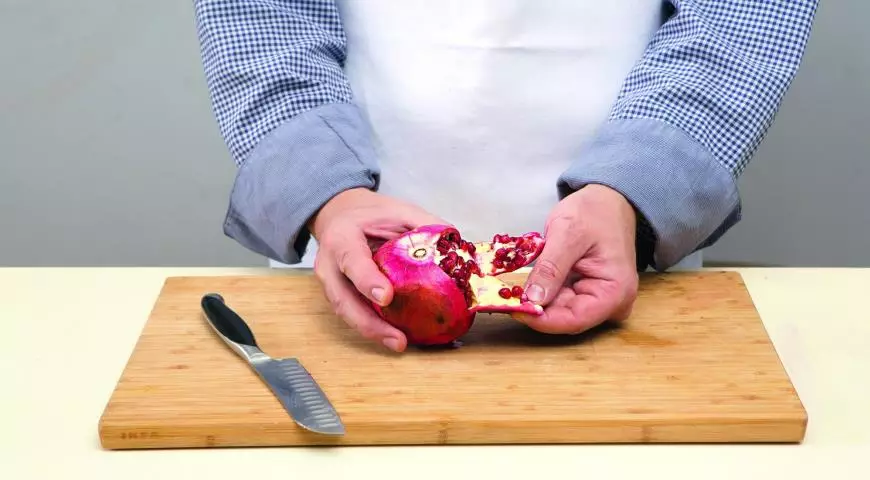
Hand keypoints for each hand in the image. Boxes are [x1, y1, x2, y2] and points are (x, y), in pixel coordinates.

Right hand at [308, 188, 448, 351]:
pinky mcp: (338, 296)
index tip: (386, 297)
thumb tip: (457, 246)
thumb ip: (423, 225)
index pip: (352, 260)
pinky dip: (372, 327)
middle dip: (369, 323)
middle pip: (342, 299)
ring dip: (372, 332)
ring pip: (346, 313)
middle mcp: (330, 264)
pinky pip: (353, 314)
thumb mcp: (396, 210)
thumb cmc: (368, 215)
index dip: (367, 280)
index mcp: (342, 238)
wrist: (338, 216)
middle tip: (397, 339)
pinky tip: (393, 336)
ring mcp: (330, 284)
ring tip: (398, 343)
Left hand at [517, 184, 639, 333]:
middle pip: (566, 318)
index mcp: (615, 292)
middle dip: (536, 309)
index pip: (574, 320)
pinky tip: (528, 283)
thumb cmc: (595, 212)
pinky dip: (543, 292)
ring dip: (537, 300)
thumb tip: (532, 299)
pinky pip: (562, 300)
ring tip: (514, 288)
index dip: (541, 320)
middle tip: (506, 297)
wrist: (608, 200)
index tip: (513, 309)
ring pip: (561, 311)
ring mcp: (601, 300)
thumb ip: (550, 268)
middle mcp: (612, 303)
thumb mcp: (568, 234)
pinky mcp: (588, 293)